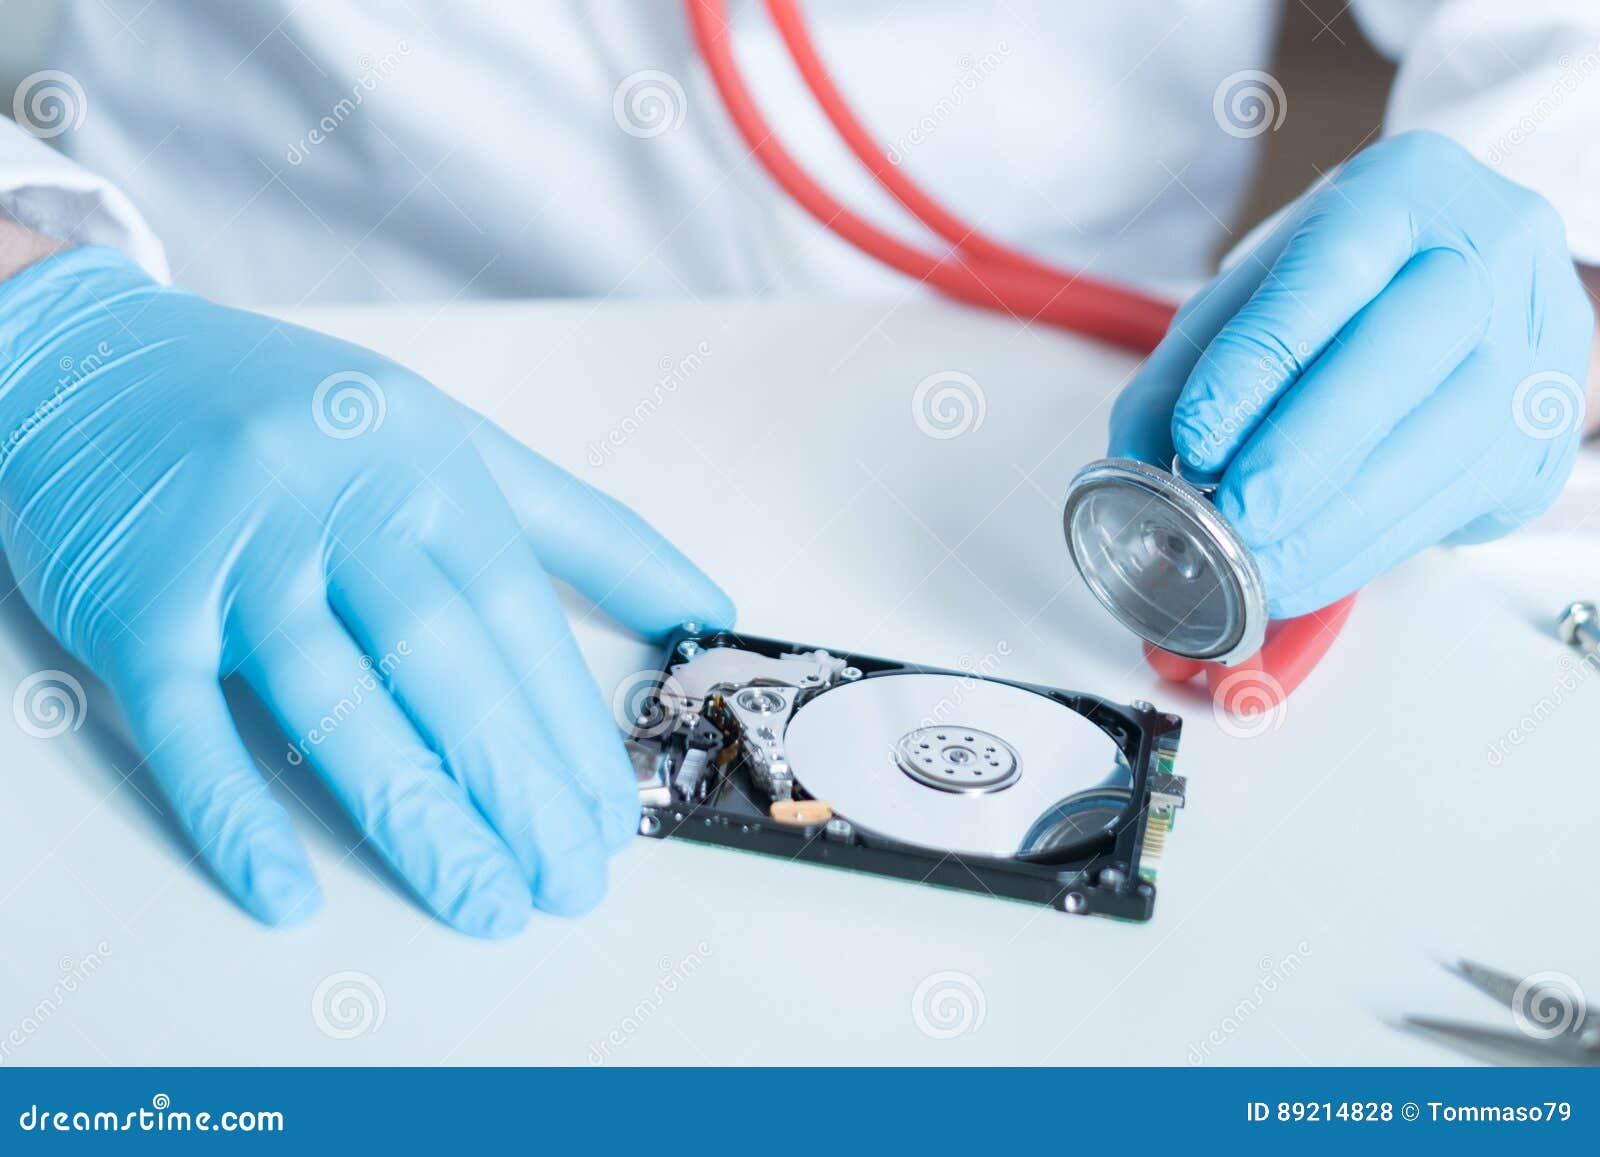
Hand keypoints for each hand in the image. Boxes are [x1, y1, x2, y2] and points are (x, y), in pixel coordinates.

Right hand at [0, 245, 732, 934]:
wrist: (91, 358)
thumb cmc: (296, 415)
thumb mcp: (452, 440)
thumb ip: (583, 528)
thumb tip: (704, 607)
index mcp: (426, 464)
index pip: (518, 615)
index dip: (571, 725)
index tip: (613, 818)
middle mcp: (334, 503)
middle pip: (442, 662)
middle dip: (516, 786)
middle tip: (569, 885)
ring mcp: (229, 554)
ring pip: (332, 698)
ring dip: (412, 816)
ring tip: (483, 904)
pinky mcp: (132, 605)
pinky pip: (185, 722)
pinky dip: (234, 813)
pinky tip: (289, 894)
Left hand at [1109, 131, 1594, 616]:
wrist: (1472, 281)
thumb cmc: (1348, 284)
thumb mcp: (1254, 293)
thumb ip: (1186, 367)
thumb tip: (1138, 462)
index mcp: (1402, 191)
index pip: (1327, 275)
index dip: (1256, 367)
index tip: (1196, 442)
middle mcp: (1489, 251)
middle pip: (1399, 359)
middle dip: (1305, 458)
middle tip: (1235, 520)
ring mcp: (1534, 340)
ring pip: (1442, 445)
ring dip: (1337, 526)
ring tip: (1258, 567)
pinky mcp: (1544, 429)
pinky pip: (1458, 500)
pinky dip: (1371, 548)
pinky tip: (1310, 568)